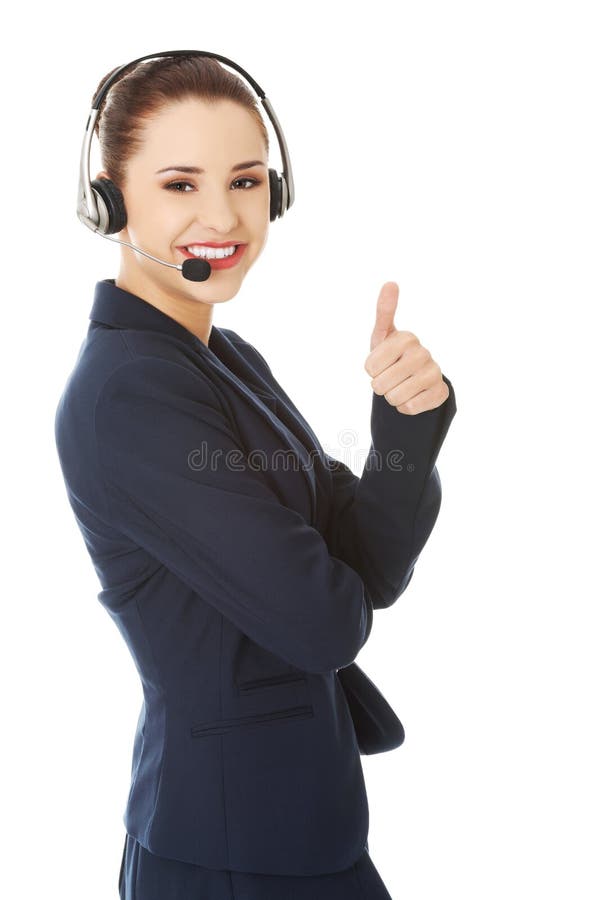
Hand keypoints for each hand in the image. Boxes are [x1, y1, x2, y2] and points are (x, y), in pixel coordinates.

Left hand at [364, 282, 449, 414]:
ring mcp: (434, 372)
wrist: (415, 378)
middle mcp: (423, 352)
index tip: (382, 362)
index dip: (371, 370)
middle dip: (381, 386)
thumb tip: (391, 282)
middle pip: (380, 385)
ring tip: (401, 385)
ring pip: (395, 398)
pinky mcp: (440, 392)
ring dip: (392, 397)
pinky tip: (413, 395)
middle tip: (391, 376)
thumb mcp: (383, 335)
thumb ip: (384, 311)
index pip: (370, 367)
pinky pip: (409, 408)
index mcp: (406, 338)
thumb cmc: (393, 355)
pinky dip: (406, 407)